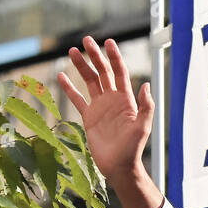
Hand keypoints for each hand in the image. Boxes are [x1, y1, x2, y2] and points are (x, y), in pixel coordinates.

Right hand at [58, 36, 162, 207]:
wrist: (119, 166)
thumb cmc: (133, 149)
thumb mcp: (142, 128)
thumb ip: (145, 106)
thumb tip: (145, 85)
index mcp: (126, 100)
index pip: (120, 73)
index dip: (114, 57)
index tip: (108, 42)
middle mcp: (113, 100)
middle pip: (103, 72)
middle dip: (95, 56)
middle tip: (86, 40)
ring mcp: (100, 107)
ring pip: (89, 81)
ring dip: (81, 66)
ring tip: (72, 51)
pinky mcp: (89, 117)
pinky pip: (77, 99)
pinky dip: (69, 88)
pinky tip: (61, 76)